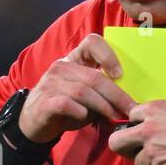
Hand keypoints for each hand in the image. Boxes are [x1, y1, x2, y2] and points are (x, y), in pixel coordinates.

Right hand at [18, 33, 137, 142]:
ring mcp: (51, 83)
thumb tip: (130, 101)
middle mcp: (62, 67)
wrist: (35, 121)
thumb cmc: (68, 106)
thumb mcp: (88, 95)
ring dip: (102, 106)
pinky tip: (85, 116)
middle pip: (94, 77)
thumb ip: (104, 92)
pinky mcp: (44, 102)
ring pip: (82, 91)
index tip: (120, 74)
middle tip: (130, 109)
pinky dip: (79, 111)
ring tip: (114, 116)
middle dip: (116, 95)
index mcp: (75, 59)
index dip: (108, 55)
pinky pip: (65, 104)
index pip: (92, 43)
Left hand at [107, 100, 165, 164]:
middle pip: (117, 143)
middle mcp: (147, 130)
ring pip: (137, 163)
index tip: (145, 133)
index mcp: (152, 110)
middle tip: (137, 152)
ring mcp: (152, 152)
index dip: (137, 126)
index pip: (130, 118)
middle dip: (125, 148)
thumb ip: (164, 112)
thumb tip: (157, 118)